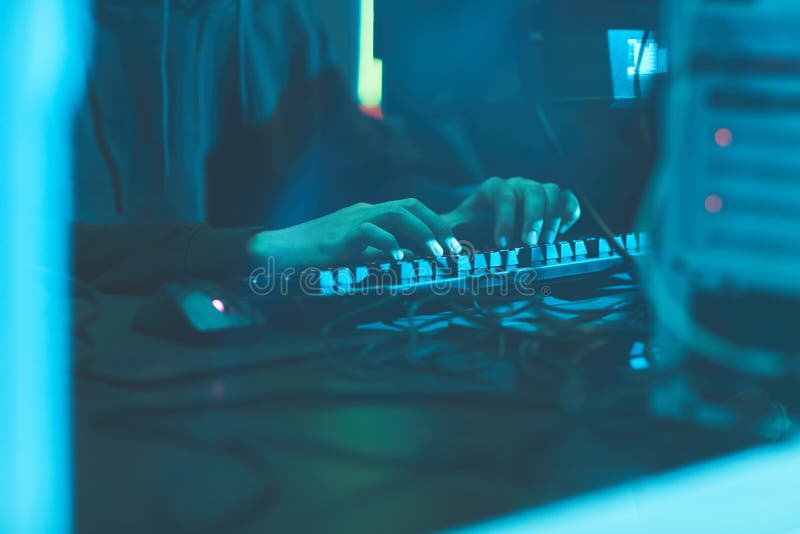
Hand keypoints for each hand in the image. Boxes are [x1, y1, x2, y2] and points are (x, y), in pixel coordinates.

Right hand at [248, 199, 461, 269]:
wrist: (281, 250)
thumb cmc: (316, 255)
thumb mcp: (355, 253)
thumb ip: (379, 252)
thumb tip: (406, 257)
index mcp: (370, 213)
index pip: (412, 209)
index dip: (436, 224)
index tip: (453, 246)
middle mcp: (366, 210)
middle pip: (412, 205)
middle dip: (437, 226)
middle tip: (454, 251)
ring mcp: (354, 218)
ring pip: (398, 214)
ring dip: (422, 234)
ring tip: (436, 256)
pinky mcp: (342, 233)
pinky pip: (372, 232)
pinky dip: (389, 245)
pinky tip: (400, 261)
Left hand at [442, 177, 580, 247]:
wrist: (492, 220)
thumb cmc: (473, 224)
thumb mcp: (457, 226)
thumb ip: (446, 231)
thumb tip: (433, 243)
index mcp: (494, 188)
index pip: (504, 196)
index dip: (505, 220)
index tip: (503, 244)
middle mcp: (519, 185)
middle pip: (534, 191)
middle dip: (533, 219)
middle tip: (529, 246)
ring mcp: (539, 191)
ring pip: (554, 193)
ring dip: (551, 220)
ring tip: (544, 245)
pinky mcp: (556, 202)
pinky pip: (569, 201)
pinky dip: (569, 215)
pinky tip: (561, 234)